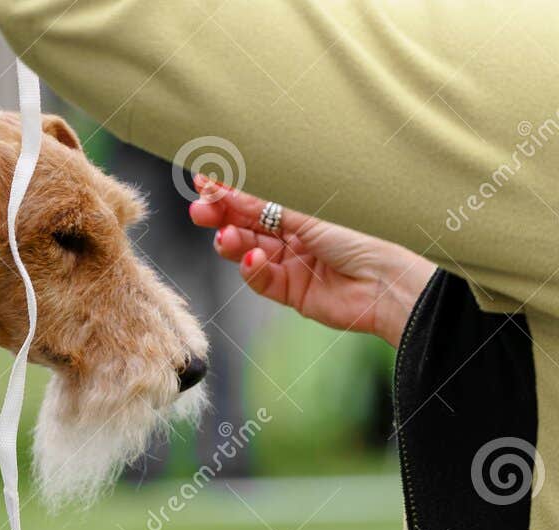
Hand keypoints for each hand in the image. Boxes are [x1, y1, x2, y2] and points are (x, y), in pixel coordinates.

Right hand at [188, 177, 435, 347]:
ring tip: (226, 237)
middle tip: (199, 210)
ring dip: (232, 242)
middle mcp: (294, 235)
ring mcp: (290, 264)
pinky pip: (260, 279)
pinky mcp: (289, 291)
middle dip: (221, 216)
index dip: (230, 192)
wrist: (386, 282)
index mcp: (303, 210)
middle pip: (246, 224)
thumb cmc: (362, 236)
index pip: (257, 199)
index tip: (204, 182)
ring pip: (248, 250)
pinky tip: (252, 259)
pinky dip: (251, 269)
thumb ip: (268, 205)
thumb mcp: (311, 213)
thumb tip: (230, 189)